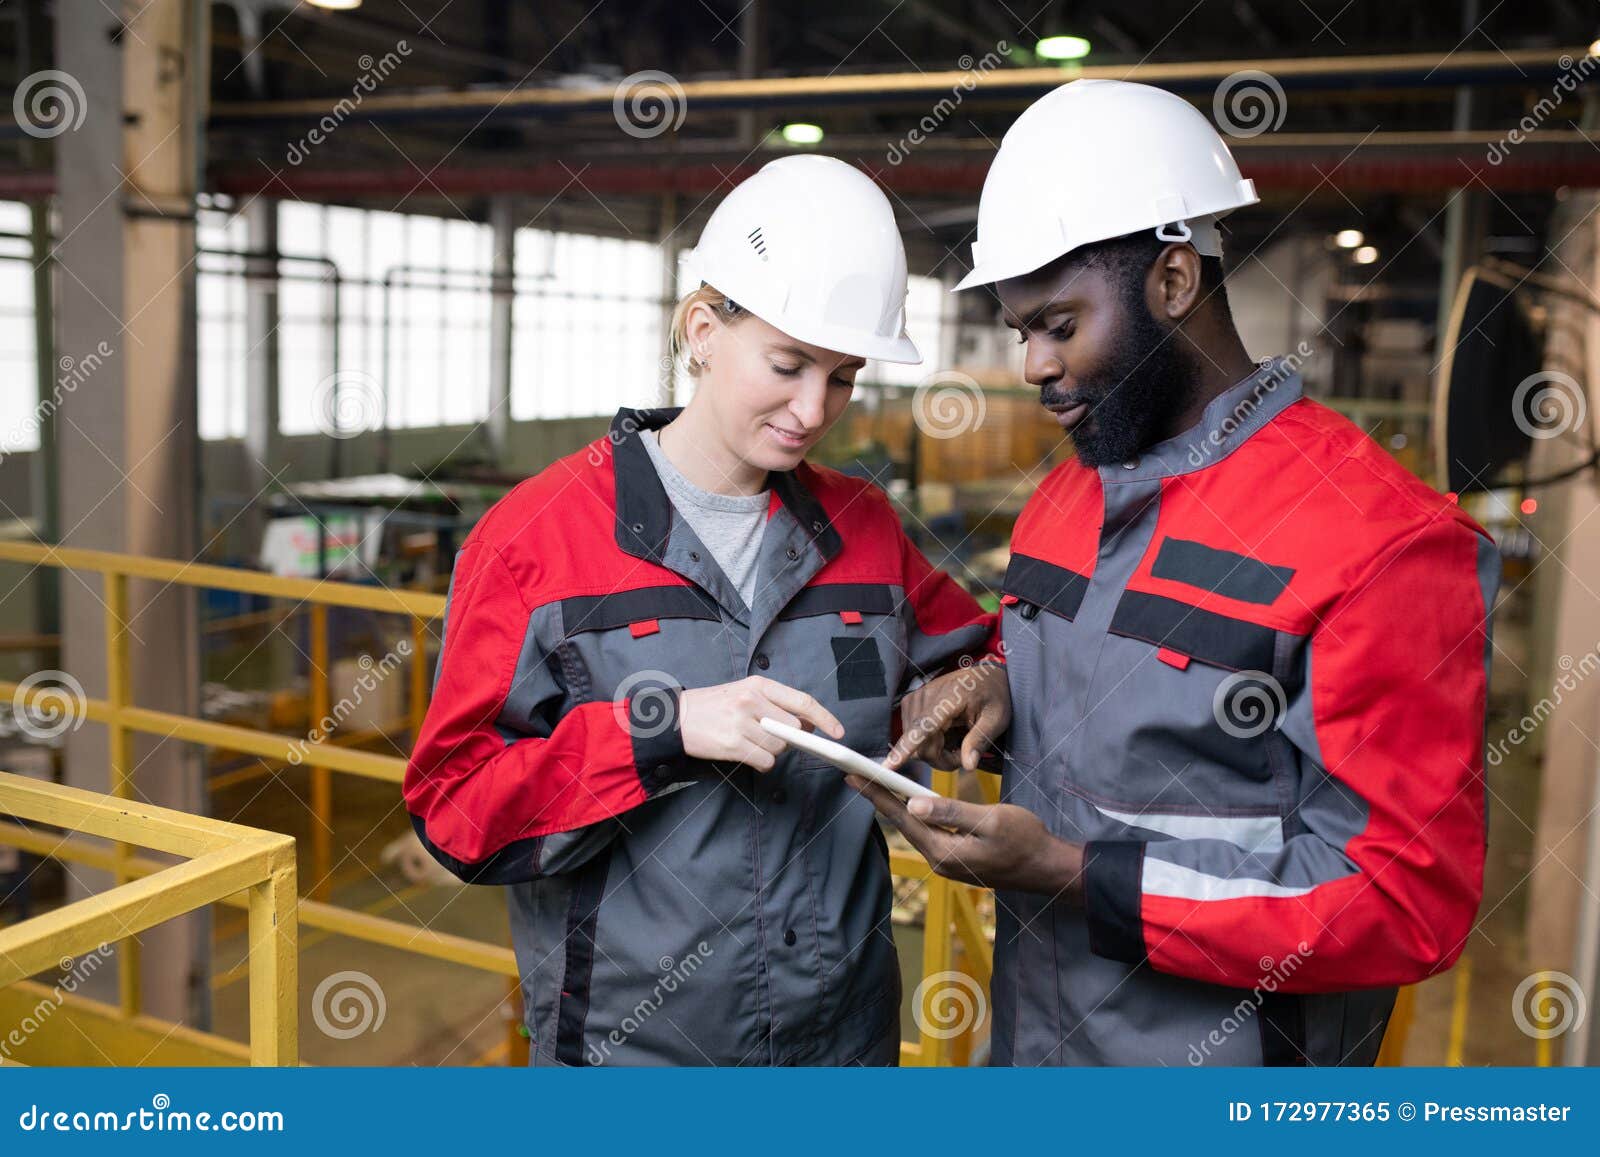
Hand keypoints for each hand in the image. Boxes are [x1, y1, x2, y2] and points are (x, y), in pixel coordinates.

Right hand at [677, 677, 844, 770]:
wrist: (677, 718)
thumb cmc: (714, 706)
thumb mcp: (745, 693)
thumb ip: (776, 705)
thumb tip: (807, 725)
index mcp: (758, 685)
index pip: (802, 701)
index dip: (825, 718)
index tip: (838, 732)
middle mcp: (752, 702)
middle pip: (794, 729)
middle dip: (789, 738)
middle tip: (771, 735)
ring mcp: (742, 723)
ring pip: (779, 748)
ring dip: (772, 751)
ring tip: (750, 741)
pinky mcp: (733, 744)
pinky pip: (765, 761)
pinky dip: (761, 762)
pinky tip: (745, 751)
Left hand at [846, 777, 1082, 897]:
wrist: (1047, 868)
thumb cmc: (1025, 840)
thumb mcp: (991, 820)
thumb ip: (952, 812)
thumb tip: (914, 804)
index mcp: (945, 851)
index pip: (903, 818)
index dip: (878, 795)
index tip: (855, 777)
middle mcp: (941, 861)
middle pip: (904, 825)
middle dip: (880, 799)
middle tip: (857, 777)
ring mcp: (949, 864)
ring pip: (916, 830)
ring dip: (896, 808)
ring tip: (877, 787)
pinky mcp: (958, 860)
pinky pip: (930, 835)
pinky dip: (916, 817)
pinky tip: (912, 806)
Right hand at [885, 660, 1009, 771]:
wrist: (986, 677)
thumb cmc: (994, 697)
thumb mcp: (996, 719)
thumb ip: (980, 741)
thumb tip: (968, 765)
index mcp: (950, 696)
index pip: (924, 726)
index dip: (906, 748)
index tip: (888, 766)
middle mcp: (925, 696)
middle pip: (920, 746)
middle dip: (941, 758)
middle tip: (965, 755)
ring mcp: (914, 699)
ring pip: (915, 745)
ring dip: (935, 752)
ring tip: (957, 742)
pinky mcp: (910, 704)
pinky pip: (913, 737)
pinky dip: (928, 743)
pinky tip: (945, 735)